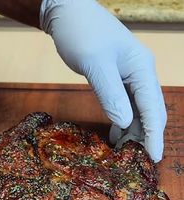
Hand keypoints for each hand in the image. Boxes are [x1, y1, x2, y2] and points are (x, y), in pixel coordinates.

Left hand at [40, 0, 166, 161]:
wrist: (67, 13)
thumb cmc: (82, 34)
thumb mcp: (95, 65)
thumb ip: (111, 94)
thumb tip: (124, 123)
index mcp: (141, 69)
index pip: (153, 108)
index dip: (154, 135)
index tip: (154, 157)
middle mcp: (141, 74)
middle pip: (151, 111)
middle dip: (148, 136)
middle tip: (142, 161)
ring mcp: (130, 77)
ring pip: (139, 111)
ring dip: (135, 131)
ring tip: (127, 154)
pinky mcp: (117, 80)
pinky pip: (126, 106)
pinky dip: (122, 122)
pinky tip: (115, 136)